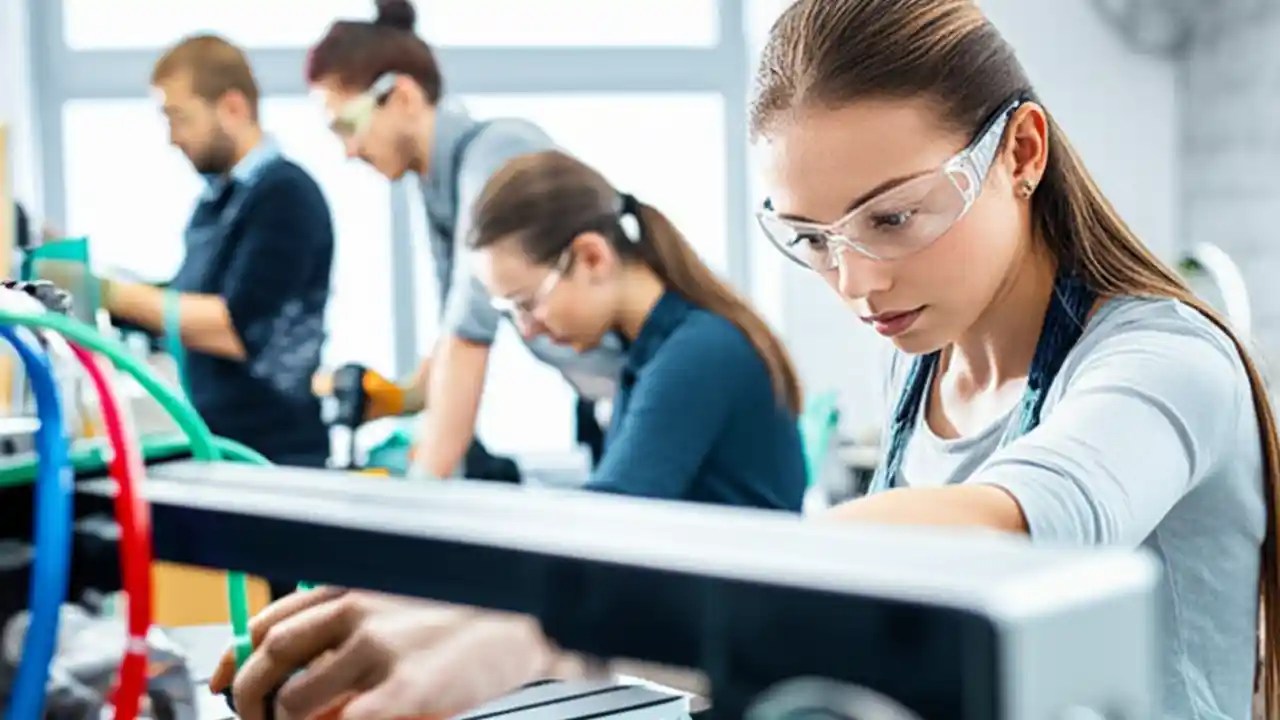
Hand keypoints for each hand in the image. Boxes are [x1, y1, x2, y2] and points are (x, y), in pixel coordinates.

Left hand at [208, 587, 563, 719]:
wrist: (530, 620)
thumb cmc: (470, 608)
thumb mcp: (400, 593)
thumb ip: (352, 612)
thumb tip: (302, 648)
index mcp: (355, 585)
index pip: (269, 621)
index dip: (237, 658)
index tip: (229, 682)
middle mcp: (358, 611)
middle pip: (268, 659)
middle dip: (247, 697)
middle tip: (254, 717)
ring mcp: (379, 651)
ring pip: (295, 701)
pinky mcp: (404, 691)